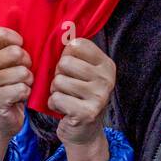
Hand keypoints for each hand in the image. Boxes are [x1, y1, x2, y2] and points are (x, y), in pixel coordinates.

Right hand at [0, 27, 30, 140]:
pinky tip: (17, 98)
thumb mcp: (8, 65)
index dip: (17, 40)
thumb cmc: (9, 88)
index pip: (0, 34)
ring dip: (27, 82)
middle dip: (27, 65)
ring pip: (22, 72)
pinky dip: (25, 94)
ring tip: (19, 88)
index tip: (20, 50)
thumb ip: (14, 48)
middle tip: (21, 75)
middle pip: (16, 53)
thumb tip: (36, 31)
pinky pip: (22, 89)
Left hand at [49, 38, 114, 160]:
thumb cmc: (77, 96)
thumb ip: (73, 53)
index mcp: (106, 64)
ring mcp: (99, 97)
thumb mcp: (80, 72)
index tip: (70, 69)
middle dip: (58, 75)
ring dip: (55, 90)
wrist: (84, 131)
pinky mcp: (87, 113)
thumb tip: (64, 28)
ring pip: (58, 81)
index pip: (76, 45)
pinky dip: (53, 104)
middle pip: (65, 63)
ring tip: (65, 97)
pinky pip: (56, 98)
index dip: (64, 56)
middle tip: (66, 87)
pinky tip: (63, 108)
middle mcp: (107, 79)